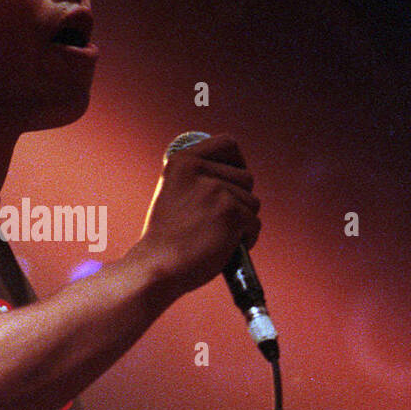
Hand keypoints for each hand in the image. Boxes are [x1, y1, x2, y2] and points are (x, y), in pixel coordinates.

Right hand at [130, 133, 260, 300]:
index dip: (237, 162)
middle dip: (240, 200)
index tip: (233, 180)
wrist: (156, 266)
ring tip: (216, 236)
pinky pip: (254, 224)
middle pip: (246, 177)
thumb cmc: (166, 238)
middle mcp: (199, 170)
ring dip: (242, 222)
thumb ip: (199, 178)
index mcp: (182, 161)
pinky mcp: (230, 213)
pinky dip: (245, 239)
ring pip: (252, 202)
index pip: (227, 143)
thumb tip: (236, 174)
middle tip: (216, 221)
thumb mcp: (174, 192)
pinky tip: (223, 248)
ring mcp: (215, 190)